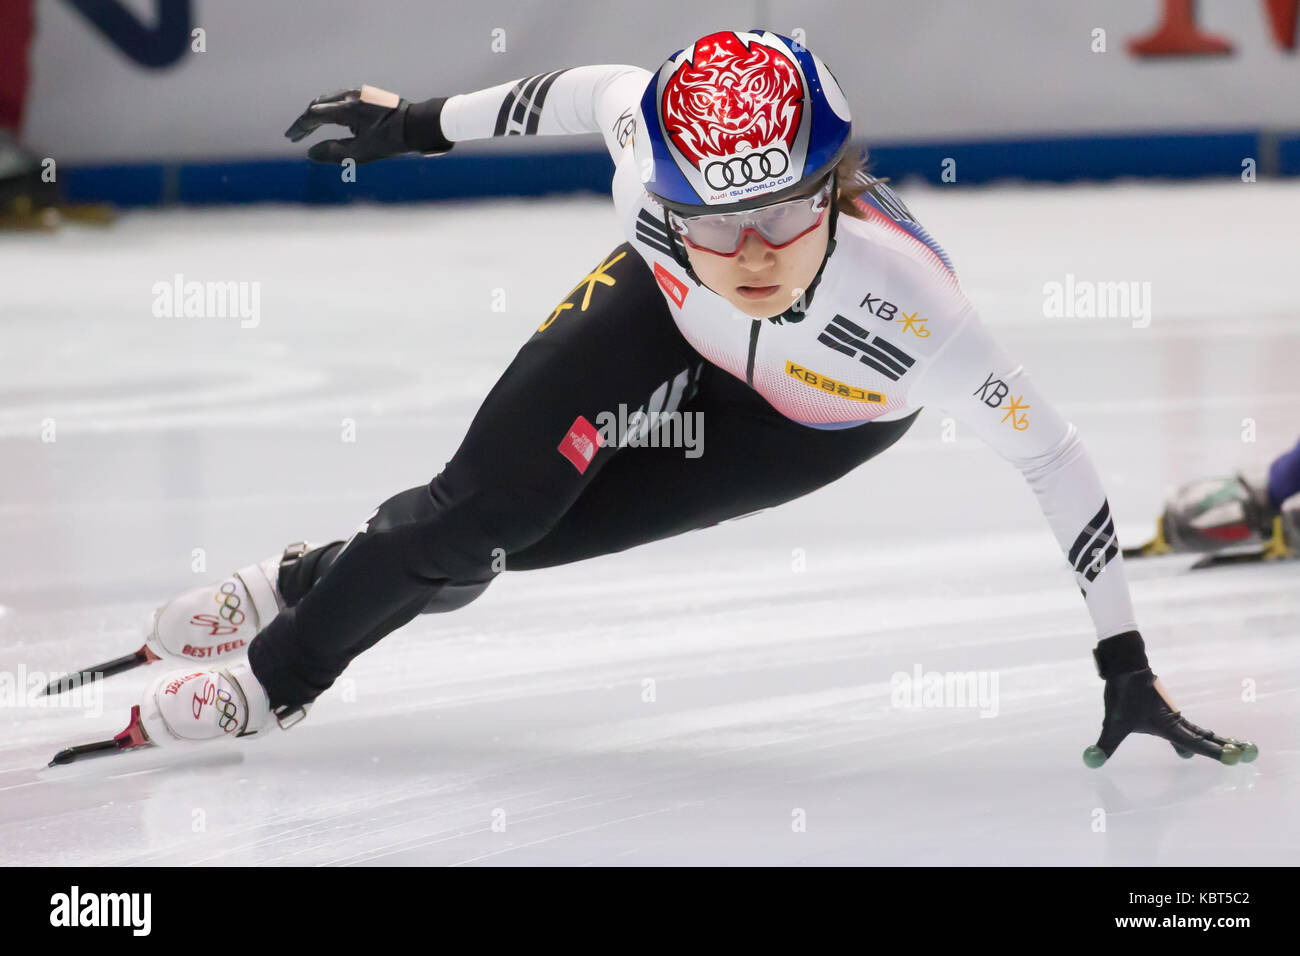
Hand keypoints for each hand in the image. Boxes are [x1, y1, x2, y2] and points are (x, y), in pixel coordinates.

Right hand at [285, 85, 440, 163]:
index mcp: (346, 108)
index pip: (314, 115)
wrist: (419, 126)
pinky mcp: (370, 96)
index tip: (290, 137)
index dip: (300, 127)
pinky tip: (336, 120)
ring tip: (311, 127)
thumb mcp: (361, 152)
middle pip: (320, 104)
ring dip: (319, 114)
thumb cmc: (392, 141)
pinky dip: (332, 109)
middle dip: (307, 120)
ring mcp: (361, 94)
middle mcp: (351, 96)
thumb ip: (334, 153)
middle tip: (297, 135)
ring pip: (331, 100)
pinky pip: (343, 100)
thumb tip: (310, 153)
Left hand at [1082, 631, 1257, 767]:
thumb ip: (1105, 744)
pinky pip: (1185, 724)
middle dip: (1223, 746)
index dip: (1216, 753)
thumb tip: (1092, 761)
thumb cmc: (1123, 694)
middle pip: (1204, 737)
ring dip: (1211, 739)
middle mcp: (1175, 720)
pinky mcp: (1164, 706)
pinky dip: (1196, 732)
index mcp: (1169, 726)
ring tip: (1226, 748)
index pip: (1197, 745)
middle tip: (1243, 754)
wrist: (1126, 665)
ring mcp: (1171, 712)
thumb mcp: (1113, 723)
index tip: (1236, 759)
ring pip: (1195, 729)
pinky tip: (1191, 737)